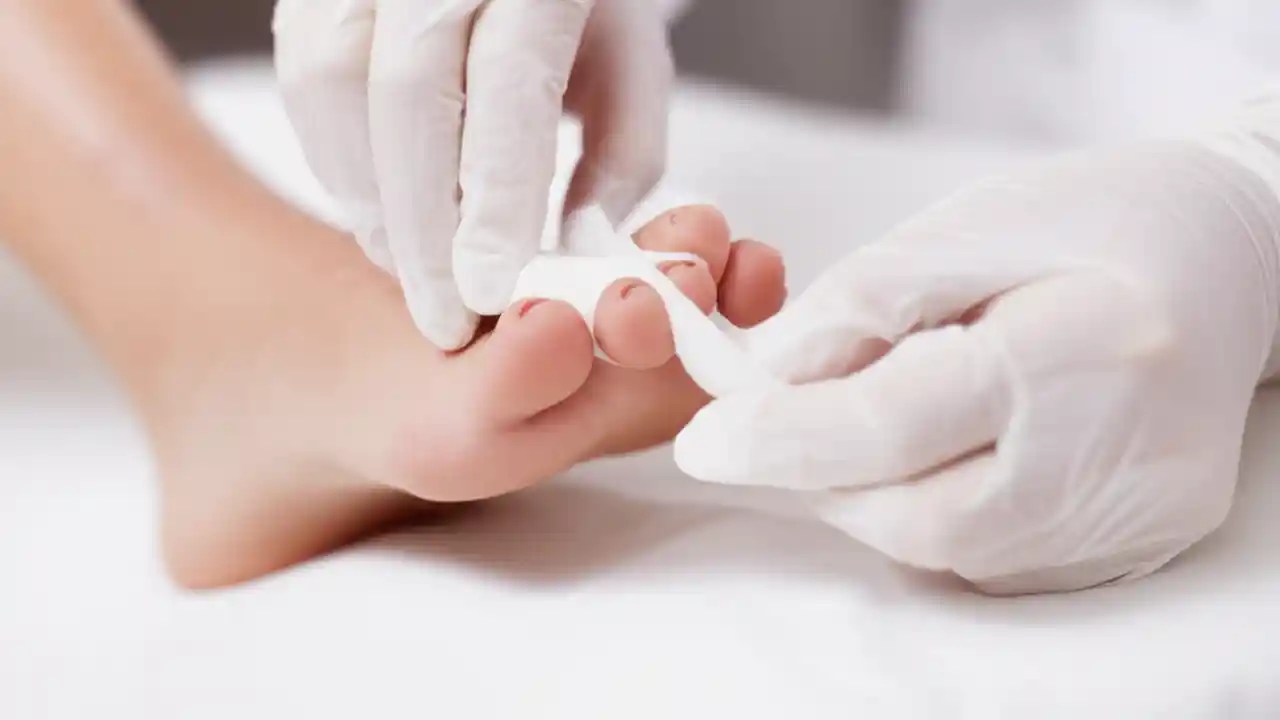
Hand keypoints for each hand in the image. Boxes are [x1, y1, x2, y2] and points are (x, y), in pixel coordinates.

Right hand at [273, 0, 672, 348]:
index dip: (493, 200)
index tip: (487, 294)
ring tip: (410, 270)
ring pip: (336, 83)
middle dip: (421, 226)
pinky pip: (302, 75)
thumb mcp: (634, 70)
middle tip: (444, 318)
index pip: (509, 87)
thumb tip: (571, 254)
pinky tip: (377, 211)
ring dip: (368, 198)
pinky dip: (334, 159)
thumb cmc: (589, 9)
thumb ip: (620, 162)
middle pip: (408, 92)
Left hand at [676, 140, 1279, 593]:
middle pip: (918, 516)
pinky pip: (997, 559)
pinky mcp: (1138, 544)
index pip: (892, 425)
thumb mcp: (963, 229)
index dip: (780, 439)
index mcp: (1077, 347)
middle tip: (773, 434)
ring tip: (856, 431)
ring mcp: (1135, 516)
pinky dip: (934, 515)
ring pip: (951, 550)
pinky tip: (933, 457)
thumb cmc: (1093, 221)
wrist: (1229, 256)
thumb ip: (858, 308)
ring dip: (873, 500)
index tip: (706, 439)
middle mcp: (1118, 454)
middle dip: (821, 481)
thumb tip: (763, 384)